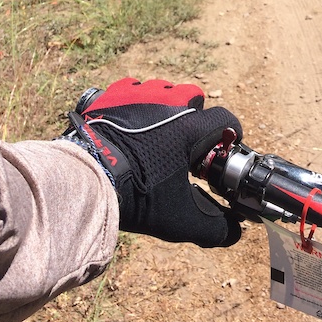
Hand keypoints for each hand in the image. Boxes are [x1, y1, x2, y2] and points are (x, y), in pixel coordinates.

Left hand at [63, 77, 242, 247]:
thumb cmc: (137, 196)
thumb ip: (214, 228)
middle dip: (196, 117)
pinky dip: (133, 102)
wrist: (86, 181)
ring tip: (156, 131)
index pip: (224, 118)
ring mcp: (137, 94)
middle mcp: (169, 103)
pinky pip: (130, 88)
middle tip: (187, 142)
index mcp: (190, 127)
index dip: (231, 132)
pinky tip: (128, 122)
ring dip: (165, 106)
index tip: (228, 144)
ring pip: (163, 90)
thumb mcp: (180, 219)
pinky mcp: (110, 95)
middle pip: (195, 98)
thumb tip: (234, 233)